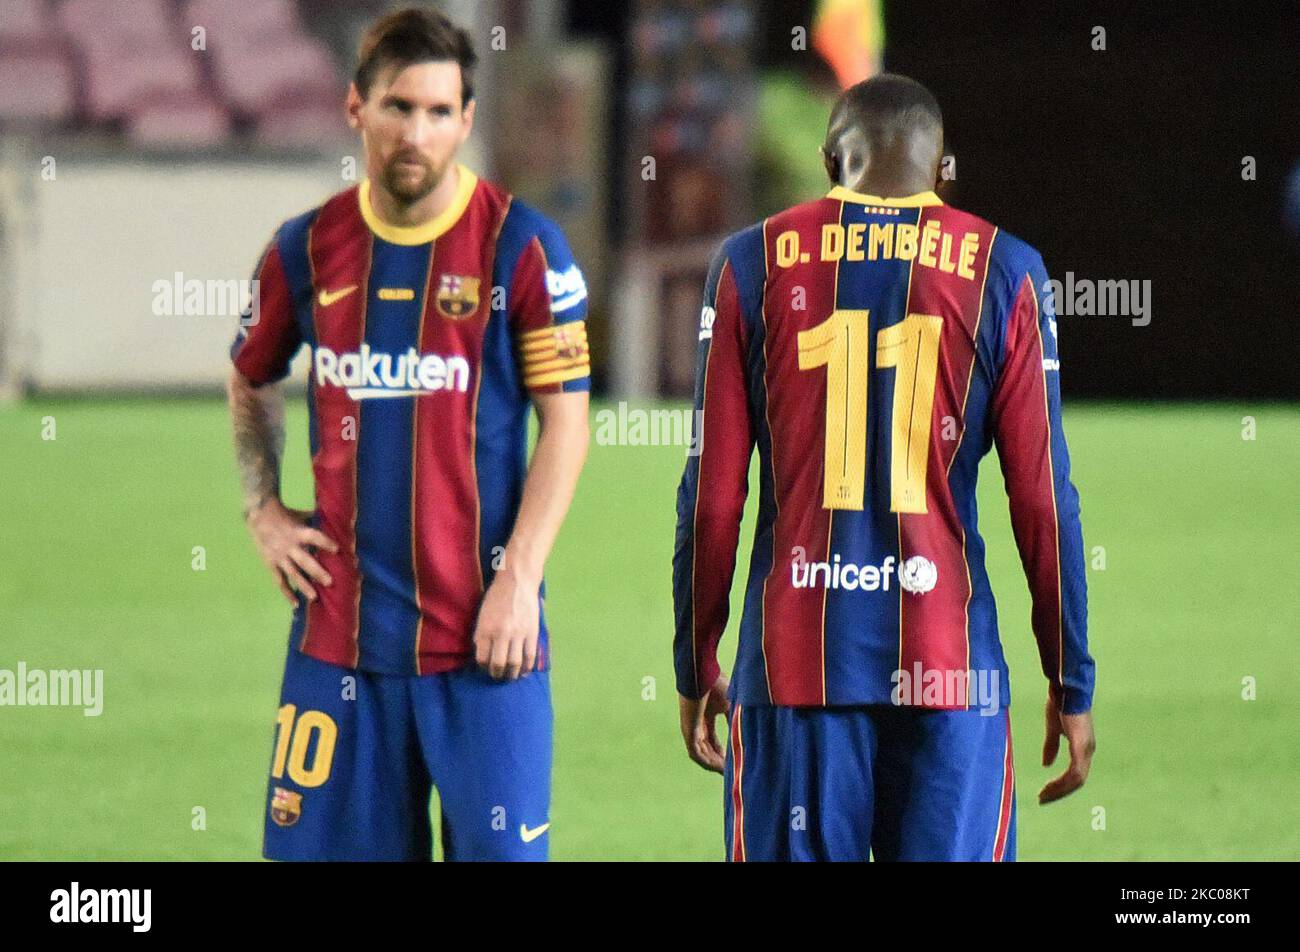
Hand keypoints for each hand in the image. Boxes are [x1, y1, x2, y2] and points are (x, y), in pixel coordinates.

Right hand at [245, 498, 337, 603]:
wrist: (258, 516)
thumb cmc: (285, 515)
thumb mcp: (301, 515)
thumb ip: (316, 522)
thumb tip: (336, 522)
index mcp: (298, 532)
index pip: (314, 537)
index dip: (324, 542)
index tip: (337, 549)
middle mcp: (289, 546)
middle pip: (304, 561)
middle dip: (317, 571)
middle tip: (330, 582)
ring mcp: (279, 556)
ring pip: (292, 574)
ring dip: (303, 586)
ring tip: (314, 597)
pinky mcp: (270, 563)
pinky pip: (279, 580)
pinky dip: (287, 592)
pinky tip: (296, 604)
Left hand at [473, 565, 539, 679]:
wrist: (517, 581)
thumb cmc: (496, 596)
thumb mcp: (482, 615)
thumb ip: (481, 633)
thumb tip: (481, 652)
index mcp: (484, 629)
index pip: (481, 658)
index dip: (482, 667)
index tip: (485, 669)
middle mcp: (500, 634)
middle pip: (497, 664)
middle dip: (496, 674)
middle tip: (497, 676)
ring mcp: (517, 634)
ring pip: (514, 663)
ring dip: (512, 674)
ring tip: (510, 677)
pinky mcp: (531, 633)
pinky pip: (530, 656)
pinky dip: (527, 667)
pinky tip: (524, 672)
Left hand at [679, 674, 729, 773]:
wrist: (702, 675)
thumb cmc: (717, 684)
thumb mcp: (731, 705)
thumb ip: (735, 720)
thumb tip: (748, 733)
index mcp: (705, 716)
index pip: (713, 740)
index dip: (723, 751)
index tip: (733, 761)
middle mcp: (696, 724)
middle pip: (707, 749)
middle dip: (719, 761)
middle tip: (731, 773)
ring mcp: (690, 728)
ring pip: (702, 754)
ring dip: (715, 764)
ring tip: (728, 774)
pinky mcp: (687, 730)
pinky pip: (696, 753)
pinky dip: (708, 762)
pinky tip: (720, 768)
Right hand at [1038, 693, 1095, 803]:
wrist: (1065, 689)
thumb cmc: (1060, 704)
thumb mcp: (1053, 729)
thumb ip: (1051, 747)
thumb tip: (1046, 764)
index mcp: (1082, 747)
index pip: (1075, 774)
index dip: (1061, 785)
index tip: (1045, 791)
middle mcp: (1088, 751)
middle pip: (1077, 781)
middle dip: (1059, 792)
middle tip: (1043, 799)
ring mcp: (1086, 749)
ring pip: (1076, 780)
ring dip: (1060, 789)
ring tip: (1044, 794)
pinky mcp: (1081, 746)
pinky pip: (1074, 771)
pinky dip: (1063, 781)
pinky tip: (1051, 784)